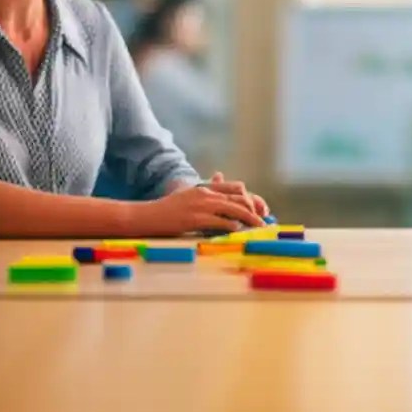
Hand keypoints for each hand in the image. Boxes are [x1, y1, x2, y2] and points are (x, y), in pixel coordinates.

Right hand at [134, 185, 264, 235]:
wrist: (148, 215)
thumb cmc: (167, 209)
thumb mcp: (188, 195)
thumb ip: (205, 191)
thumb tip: (220, 180)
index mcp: (205, 188)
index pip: (236, 187)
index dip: (250, 198)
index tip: (259, 209)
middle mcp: (206, 194)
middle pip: (238, 197)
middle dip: (254, 209)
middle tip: (263, 220)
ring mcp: (201, 205)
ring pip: (233, 209)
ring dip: (249, 219)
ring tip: (259, 227)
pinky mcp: (196, 219)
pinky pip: (220, 221)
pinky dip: (232, 226)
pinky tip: (239, 231)